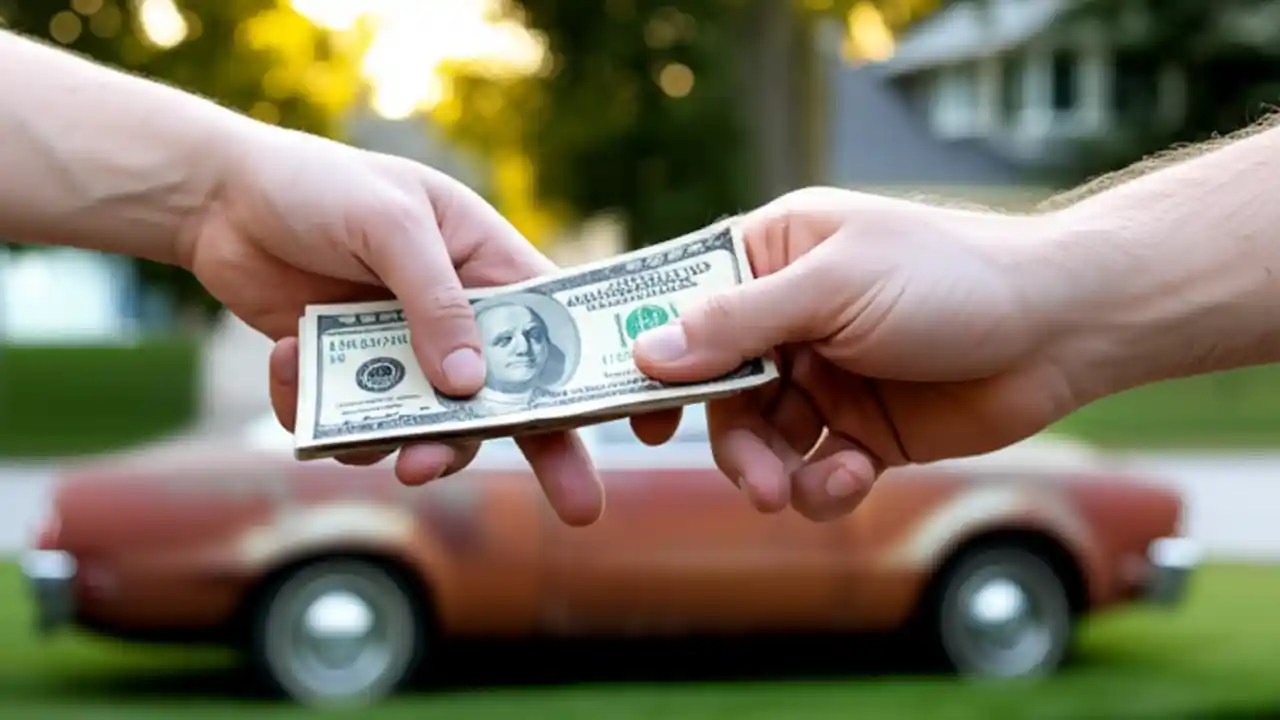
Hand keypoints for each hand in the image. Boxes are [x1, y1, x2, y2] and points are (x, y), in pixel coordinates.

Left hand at [180, 126, 605, 524]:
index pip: (560, 327)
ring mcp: (402, 351)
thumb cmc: (320, 186)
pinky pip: (354, 425)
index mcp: (488, 265)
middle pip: (513, 395)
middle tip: (581, 507)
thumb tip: (469, 384)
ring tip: (385, 452)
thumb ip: (434, 300)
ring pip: (433, 425)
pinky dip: (325, 420)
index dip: (599, 375)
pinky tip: (286, 370)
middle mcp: (455, 316)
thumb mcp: (390, 224)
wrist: (219, 198)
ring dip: (413, 445)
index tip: (641, 424)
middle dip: (543, 448)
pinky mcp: (347, 376)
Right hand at [633, 188, 1077, 520]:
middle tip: (750, 478)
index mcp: (774, 256)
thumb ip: (739, 321)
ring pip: (758, 438)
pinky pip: (811, 469)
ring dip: (769, 471)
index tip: (628, 403)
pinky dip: (822, 484)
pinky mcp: (860, 429)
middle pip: (715, 386)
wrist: (1062, 330)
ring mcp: (823, 375)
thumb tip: (647, 351)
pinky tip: (853, 476)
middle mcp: (789, 317)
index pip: (683, 300)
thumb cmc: (951, 277)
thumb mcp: (836, 287)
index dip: (647, 351)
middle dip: (728, 436)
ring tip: (794, 490)